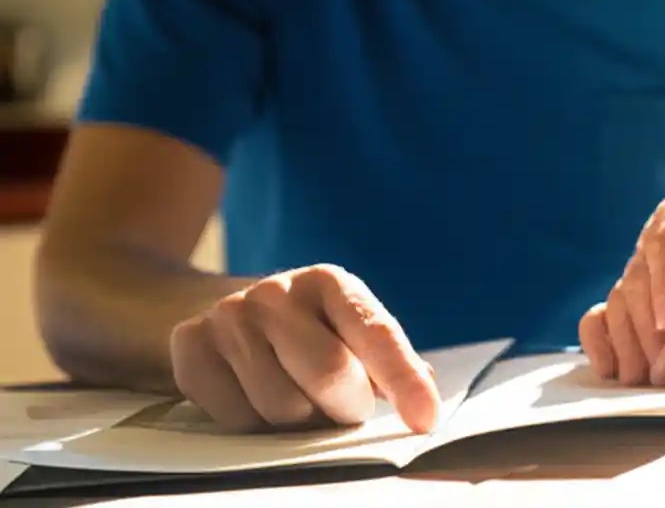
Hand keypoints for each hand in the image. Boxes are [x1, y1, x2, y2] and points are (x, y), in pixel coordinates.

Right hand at [170, 264, 439, 432]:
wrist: (224, 314)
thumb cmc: (306, 332)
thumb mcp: (349, 332)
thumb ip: (389, 361)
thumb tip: (429, 390)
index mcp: (331, 283)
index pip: (377, 334)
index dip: (404, 380)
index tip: (425, 418)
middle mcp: (278, 291)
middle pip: (328, 374)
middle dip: (346, 408)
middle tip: (344, 410)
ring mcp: (229, 316)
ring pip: (280, 407)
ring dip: (298, 422)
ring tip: (294, 397)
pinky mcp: (190, 346)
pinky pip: (235, 418)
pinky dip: (253, 424)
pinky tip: (253, 397)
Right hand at [579, 187, 664, 385]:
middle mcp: (658, 238)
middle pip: (640, 279)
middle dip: (648, 328)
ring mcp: (640, 269)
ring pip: (620, 301)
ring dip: (629, 343)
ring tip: (645, 378)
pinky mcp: (629, 299)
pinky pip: (601, 316)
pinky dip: (601, 342)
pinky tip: (614, 370)